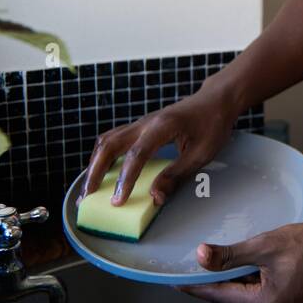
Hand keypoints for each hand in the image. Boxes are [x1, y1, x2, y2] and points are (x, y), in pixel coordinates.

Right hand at [78, 84, 237, 207]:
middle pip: (109, 145)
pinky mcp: (141, 126)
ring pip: (107, 140)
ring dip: (94, 163)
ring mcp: (141, 122)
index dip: (125, 180)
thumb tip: (154, 197)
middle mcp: (146, 122)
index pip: (136, 155)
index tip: (117, 201)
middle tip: (86, 197)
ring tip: (89, 188)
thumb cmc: (212, 125)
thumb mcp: (202, 154)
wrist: (215, 100)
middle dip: (95, 172)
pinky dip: (103, 155)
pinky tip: (102, 171)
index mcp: (162, 127)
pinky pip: (114, 138)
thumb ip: (177, 175)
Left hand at [175, 221, 302, 302]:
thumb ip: (231, 254)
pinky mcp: (291, 302)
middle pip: (234, 296)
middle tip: (198, 261)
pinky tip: (251, 262)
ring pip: (248, 293)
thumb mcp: (266, 246)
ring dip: (238, 277)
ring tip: (226, 257)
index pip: (219, 296)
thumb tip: (201, 257)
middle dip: (218, 278)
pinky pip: (263, 292)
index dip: (197, 285)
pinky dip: (253, 278)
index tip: (175, 280)